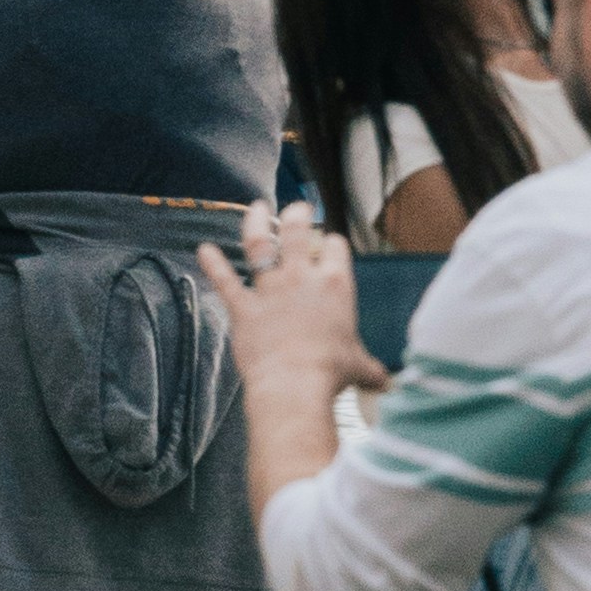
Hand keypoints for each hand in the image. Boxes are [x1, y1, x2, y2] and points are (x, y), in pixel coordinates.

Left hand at [199, 203, 386, 478]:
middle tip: (296, 206)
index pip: (335, 247)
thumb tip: (386, 382)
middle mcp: (301, 278)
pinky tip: (203, 249)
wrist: (294, 385)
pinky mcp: (243, 307)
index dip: (332, 244)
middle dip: (296, 214)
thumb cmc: (331, 374)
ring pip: (259, 244)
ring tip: (255, 208)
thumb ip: (370, 369)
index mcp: (335, 285)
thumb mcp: (359, 368)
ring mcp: (269, 290)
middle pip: (297, 232)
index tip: (329, 244)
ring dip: (255, 222)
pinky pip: (225, 280)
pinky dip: (213, 263)